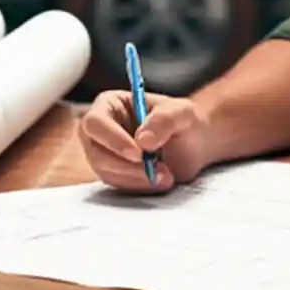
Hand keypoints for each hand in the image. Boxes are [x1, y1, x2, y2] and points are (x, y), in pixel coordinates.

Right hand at [77, 90, 212, 192]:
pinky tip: (161, 181)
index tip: (139, 153)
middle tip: (159, 170)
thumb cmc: (184, 121)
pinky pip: (118, 184)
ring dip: (137, 178)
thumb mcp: (182, 112)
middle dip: (127, 166)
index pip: (95, 122)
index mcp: (110, 104)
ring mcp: (104, 153)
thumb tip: (142, 140)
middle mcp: (100, 129)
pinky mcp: (113, 173)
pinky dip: (140, 186)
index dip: (112, 139)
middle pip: (96, 152)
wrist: (194, 144)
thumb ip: (164, 119)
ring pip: (106, 172)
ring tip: (167, 175)